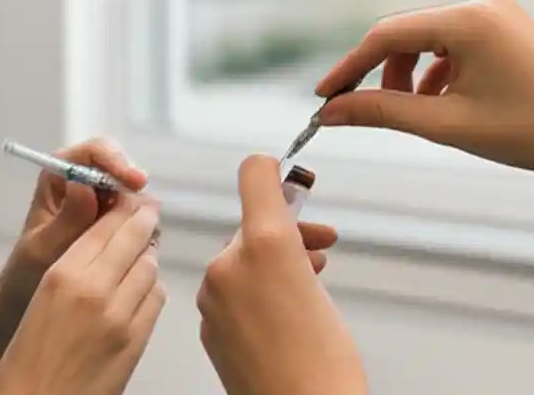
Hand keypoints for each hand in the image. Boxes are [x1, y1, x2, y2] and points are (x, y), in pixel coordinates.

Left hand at [0, 138, 148, 305]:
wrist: (29, 293)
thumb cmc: (28, 268)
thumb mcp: (44, 247)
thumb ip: (66, 219)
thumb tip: (84, 184)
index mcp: (58, 175)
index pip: (93, 152)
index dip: (116, 160)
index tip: (134, 181)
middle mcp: (81, 181)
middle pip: (119, 167)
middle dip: (133, 188)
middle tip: (147, 213)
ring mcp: (99, 199)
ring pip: (131, 191)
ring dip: (139, 210)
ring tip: (142, 236)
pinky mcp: (112, 219)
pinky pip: (135, 214)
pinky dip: (141, 226)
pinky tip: (140, 246)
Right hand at [0, 196, 164, 394]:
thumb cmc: (29, 356)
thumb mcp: (43, 299)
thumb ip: (74, 268)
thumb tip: (106, 244)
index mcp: (62, 274)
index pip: (103, 226)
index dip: (123, 208)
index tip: (131, 200)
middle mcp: (94, 288)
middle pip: (133, 238)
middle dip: (144, 220)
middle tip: (150, 211)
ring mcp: (120, 314)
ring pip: (149, 266)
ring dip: (148, 255)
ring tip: (146, 250)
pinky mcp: (137, 339)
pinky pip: (156, 299)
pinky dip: (153, 287)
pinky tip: (145, 287)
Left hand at [197, 156, 366, 394]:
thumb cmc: (322, 362)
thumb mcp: (312, 275)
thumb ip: (285, 222)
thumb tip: (268, 177)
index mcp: (259, 246)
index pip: (254, 176)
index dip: (274, 172)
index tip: (290, 177)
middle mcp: (226, 269)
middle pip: (252, 228)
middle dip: (288, 233)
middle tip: (322, 244)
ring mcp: (214, 303)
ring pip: (245, 263)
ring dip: (275, 264)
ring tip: (311, 282)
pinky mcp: (211, 332)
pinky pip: (234, 296)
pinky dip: (259, 294)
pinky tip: (288, 311)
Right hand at [315, 0, 533, 288]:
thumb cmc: (532, 134)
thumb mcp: (447, 126)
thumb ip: (382, 113)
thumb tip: (330, 112)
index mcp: (470, 20)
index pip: (387, 35)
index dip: (349, 67)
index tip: (322, 99)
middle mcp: (483, 4)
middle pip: (406, 34)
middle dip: (380, 75)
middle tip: (359, 113)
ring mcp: (498, 13)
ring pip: (427, 40)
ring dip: (408, 77)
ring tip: (413, 115)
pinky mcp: (507, 27)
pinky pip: (452, 44)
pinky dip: (436, 74)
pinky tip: (441, 106)